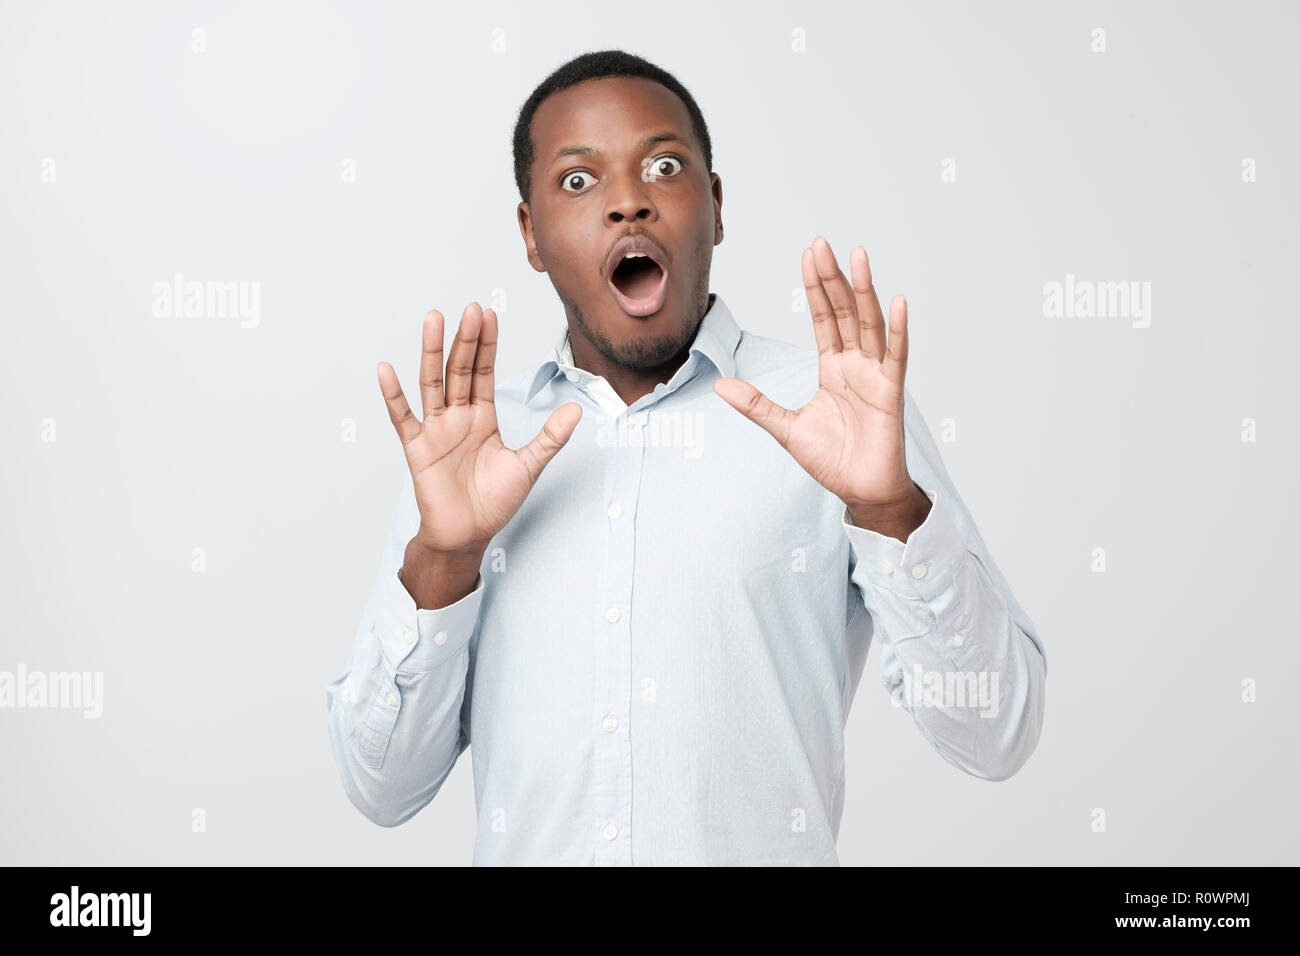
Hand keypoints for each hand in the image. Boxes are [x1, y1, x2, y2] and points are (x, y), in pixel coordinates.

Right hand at [378, 302, 582, 556]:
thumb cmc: (494, 503)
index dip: (487, 344)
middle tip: (470, 308)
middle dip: (466, 339)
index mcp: (482, 417)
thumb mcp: (529, 466)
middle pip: (460, 370)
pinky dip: (393, 395)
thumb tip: (576, 409)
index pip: (484, 372)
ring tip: (433, 319)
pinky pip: (403, 418)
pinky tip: (386, 370)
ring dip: (432, 352)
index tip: (489, 314)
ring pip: (433, 383)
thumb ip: (550, 437)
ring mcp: (436, 430)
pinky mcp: (418, 448)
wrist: (468, 536)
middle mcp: (458, 417)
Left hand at [713, 236, 914, 511]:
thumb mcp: (786, 428)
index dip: (816, 288)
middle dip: (832, 278)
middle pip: (844, 312)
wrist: (860, 491)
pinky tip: (897, 302)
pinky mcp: (891, 393)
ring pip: (868, 324)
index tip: (809, 255)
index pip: (824, 318)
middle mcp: (856, 365)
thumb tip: (720, 386)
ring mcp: (875, 376)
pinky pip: (895, 356)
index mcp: (833, 369)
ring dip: (863, 290)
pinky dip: (897, 330)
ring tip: (858, 257)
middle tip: (822, 243)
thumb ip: (756, 405)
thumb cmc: (833, 460)